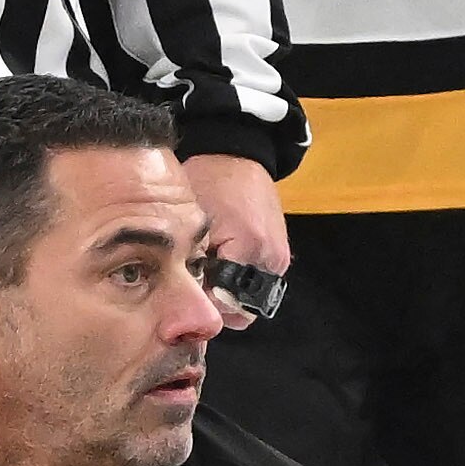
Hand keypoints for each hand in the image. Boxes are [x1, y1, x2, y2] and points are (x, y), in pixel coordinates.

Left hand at [183, 156, 289, 305]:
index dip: (204, 305)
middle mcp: (272, 258)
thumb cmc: (210, 180)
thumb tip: (190, 301)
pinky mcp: (278, 252)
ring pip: (250, 298)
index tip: (186, 297)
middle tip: (195, 287)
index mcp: (250, 248)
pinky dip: (238, 279)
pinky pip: (256, 280)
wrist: (237, 156)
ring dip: (228, 292)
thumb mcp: (193, 222)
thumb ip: (192, 265)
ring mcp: (278, 257)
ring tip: (206, 273)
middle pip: (244, 309)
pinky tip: (219, 262)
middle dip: (218, 303)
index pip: (229, 306)